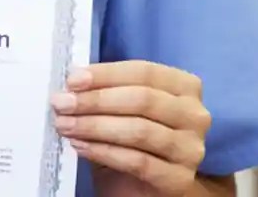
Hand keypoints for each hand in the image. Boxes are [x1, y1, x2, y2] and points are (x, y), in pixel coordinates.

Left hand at [50, 61, 211, 195]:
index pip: (144, 72)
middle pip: (142, 100)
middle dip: (96, 100)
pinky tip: (80, 146)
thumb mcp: (120, 108)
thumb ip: (105, 91)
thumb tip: (72, 81)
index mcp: (184, 87)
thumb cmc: (130, 139)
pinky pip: (137, 161)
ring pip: (139, 130)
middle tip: (61, 104)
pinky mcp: (179, 179)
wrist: (141, 186)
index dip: (106, 75)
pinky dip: (104, 151)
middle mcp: (195, 115)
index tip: (72, 80)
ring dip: (95, 126)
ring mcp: (190, 149)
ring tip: (65, 125)